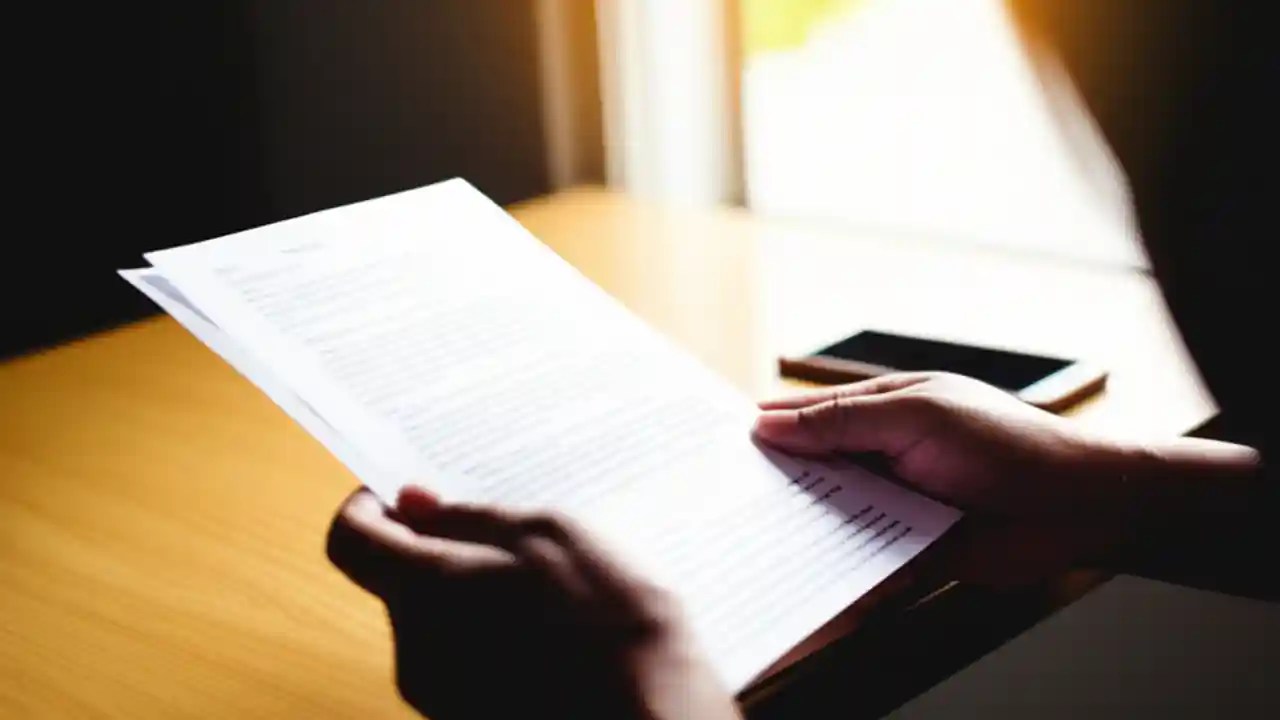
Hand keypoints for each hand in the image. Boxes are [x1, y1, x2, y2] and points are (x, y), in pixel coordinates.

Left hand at [327, 487, 740, 719]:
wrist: (653, 718)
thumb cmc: (608, 620)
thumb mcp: (549, 534)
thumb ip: (469, 516)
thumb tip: (413, 503)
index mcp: (425, 589)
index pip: (350, 538)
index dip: (371, 505)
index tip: (413, 495)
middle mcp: (415, 647)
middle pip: (398, 580)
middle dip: (445, 551)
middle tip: (518, 542)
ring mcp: (440, 692)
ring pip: (436, 618)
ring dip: (479, 593)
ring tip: (553, 591)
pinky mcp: (467, 715)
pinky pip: (464, 657)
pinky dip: (496, 633)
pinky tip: (555, 630)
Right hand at [752, 373, 1129, 583]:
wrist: (1073, 506)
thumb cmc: (1002, 442)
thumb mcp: (913, 417)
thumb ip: (840, 423)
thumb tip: (768, 424)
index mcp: (880, 408)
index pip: (807, 413)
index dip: (763, 424)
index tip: (713, 442)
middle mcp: (881, 453)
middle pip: (811, 467)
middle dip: (771, 479)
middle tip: (716, 496)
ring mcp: (893, 500)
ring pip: (829, 513)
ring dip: (798, 522)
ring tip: (743, 536)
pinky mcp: (906, 545)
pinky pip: (858, 553)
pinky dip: (831, 559)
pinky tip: (797, 568)